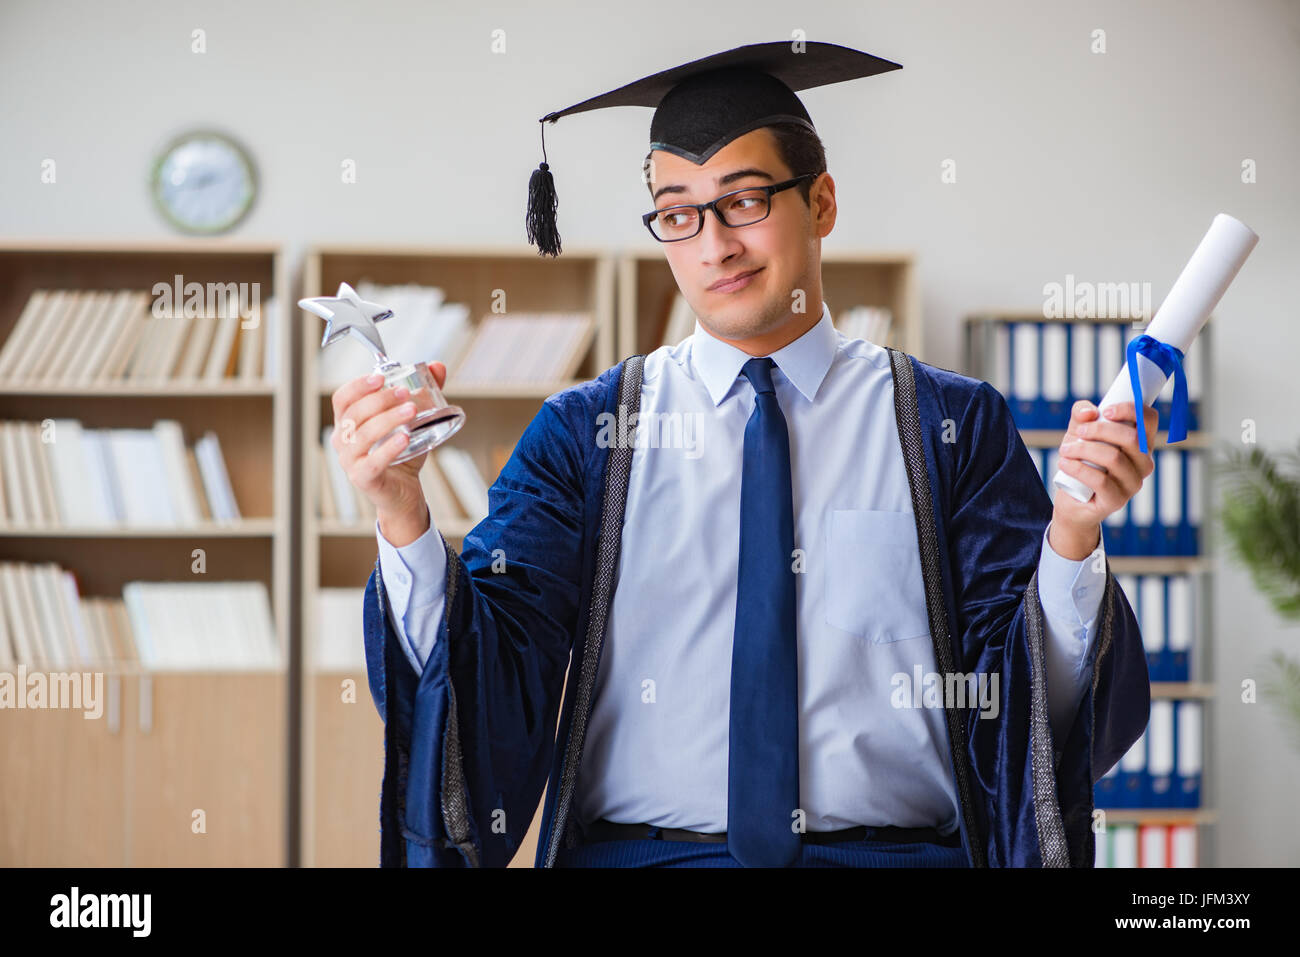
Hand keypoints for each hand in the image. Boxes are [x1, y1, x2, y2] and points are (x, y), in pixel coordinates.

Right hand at [330, 361, 447, 517]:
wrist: (404, 491)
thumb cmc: (402, 454)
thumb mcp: (413, 420)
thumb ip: (424, 393)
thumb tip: (438, 367)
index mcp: (348, 423)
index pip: (342, 398)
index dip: (358, 385)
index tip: (381, 377)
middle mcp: (343, 440)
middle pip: (354, 413)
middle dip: (380, 399)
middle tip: (405, 393)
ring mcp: (350, 460)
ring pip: (362, 435)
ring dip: (387, 419)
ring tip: (411, 411)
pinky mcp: (362, 478)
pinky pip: (372, 461)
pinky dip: (388, 448)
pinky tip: (404, 438)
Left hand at [1051, 399, 1157, 556]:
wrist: (1072, 499)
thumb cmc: (1081, 461)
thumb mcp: (1078, 433)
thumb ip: (1081, 415)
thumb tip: (1088, 412)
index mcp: (1141, 443)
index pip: (1149, 420)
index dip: (1131, 410)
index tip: (1105, 411)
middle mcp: (1144, 463)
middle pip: (1132, 438)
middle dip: (1100, 430)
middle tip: (1078, 432)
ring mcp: (1133, 483)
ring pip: (1114, 458)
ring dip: (1084, 450)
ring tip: (1065, 450)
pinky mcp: (1118, 500)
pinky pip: (1101, 481)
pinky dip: (1079, 469)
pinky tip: (1064, 464)